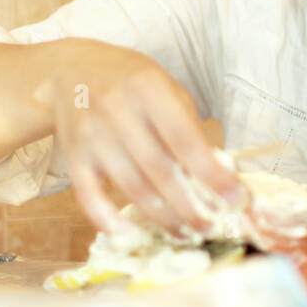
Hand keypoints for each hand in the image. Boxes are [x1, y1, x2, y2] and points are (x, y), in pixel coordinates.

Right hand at [39, 38, 245, 234]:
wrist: (71, 71)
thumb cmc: (133, 83)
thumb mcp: (168, 90)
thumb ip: (190, 127)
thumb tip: (217, 173)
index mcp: (149, 88)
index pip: (184, 138)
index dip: (211, 172)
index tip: (234, 198)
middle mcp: (117, 110)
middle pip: (158, 169)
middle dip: (189, 205)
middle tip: (212, 228)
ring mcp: (92, 135)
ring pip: (131, 186)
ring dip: (161, 217)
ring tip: (185, 233)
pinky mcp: (73, 156)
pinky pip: (89, 195)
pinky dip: (108, 219)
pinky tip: (131, 235)